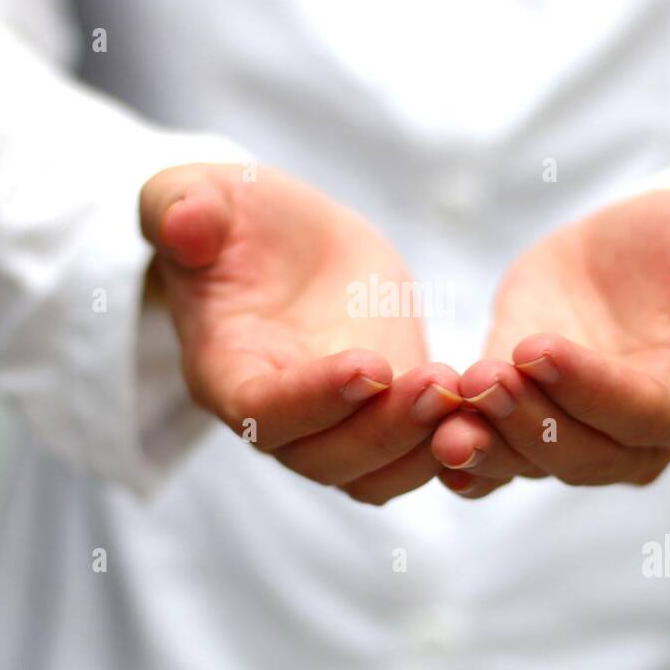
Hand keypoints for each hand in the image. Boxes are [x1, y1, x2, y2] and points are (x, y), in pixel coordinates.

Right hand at [140, 163, 462, 503]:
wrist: (280, 241)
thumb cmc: (229, 219)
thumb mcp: (193, 195)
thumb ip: (179, 208)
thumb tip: (183, 224)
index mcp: (223, 370)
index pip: (262, 411)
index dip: (314, 397)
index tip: (370, 364)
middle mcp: (276, 416)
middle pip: (324, 459)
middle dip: (383, 430)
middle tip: (439, 383)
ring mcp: (332, 423)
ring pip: (373, 475)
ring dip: (422, 447)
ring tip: (470, 393)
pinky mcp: (383, 414)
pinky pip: (414, 458)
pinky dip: (450, 445)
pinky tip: (490, 404)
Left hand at [431, 188, 669, 496]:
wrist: (639, 256)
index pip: (643, 413)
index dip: (589, 389)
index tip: (535, 349)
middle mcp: (637, 440)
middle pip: (580, 452)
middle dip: (528, 421)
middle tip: (485, 376)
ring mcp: (578, 437)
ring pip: (531, 463)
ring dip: (489, 443)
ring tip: (448, 410)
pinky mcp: (526, 421)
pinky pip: (496, 461)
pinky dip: (466, 462)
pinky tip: (432, 445)